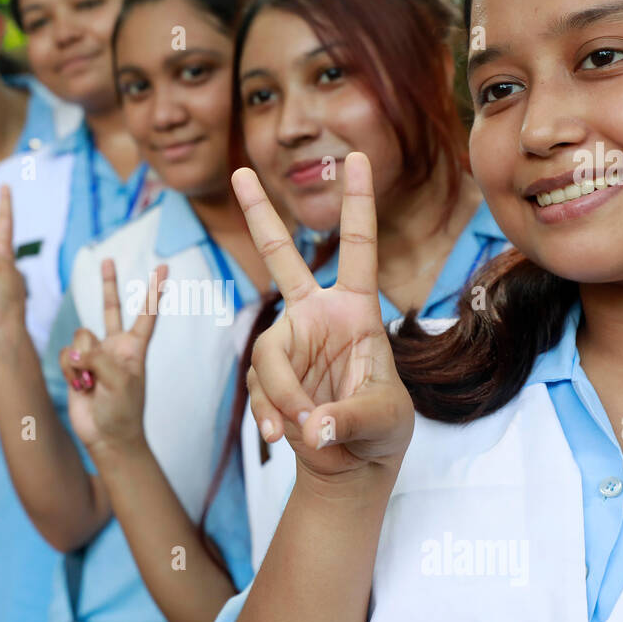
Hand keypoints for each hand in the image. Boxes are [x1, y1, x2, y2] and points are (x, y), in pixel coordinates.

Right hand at [60, 259, 167, 454]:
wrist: (106, 437)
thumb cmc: (123, 411)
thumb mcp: (120, 381)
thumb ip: (98, 358)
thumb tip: (75, 352)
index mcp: (134, 348)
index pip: (146, 314)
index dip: (154, 291)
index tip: (164, 267)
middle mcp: (114, 347)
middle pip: (110, 307)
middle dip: (108, 284)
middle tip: (108, 260)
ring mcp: (93, 356)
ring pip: (79, 337)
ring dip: (82, 360)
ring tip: (91, 382)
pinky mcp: (75, 367)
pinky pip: (65, 355)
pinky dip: (70, 371)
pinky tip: (81, 386)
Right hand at [233, 152, 413, 482]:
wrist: (350, 464)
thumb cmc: (381, 432)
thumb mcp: (382, 422)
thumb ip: (348, 419)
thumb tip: (311, 426)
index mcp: (356, 311)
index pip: (357, 248)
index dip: (358, 203)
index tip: (353, 157)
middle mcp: (316, 317)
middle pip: (280, 258)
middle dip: (259, 214)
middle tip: (241, 171)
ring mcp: (287, 343)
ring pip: (265, 356)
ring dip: (281, 397)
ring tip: (302, 431)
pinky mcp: (267, 374)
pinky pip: (257, 389)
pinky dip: (268, 415)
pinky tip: (282, 437)